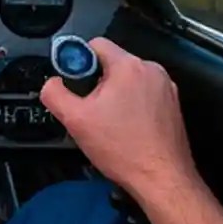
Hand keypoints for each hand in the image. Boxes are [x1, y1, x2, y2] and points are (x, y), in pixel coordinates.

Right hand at [40, 37, 197, 200]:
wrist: (162, 179)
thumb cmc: (125, 150)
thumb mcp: (75, 120)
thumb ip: (54, 93)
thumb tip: (51, 83)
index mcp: (129, 67)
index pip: (96, 44)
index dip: (78, 61)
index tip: (74, 82)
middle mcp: (152, 72)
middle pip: (112, 63)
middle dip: (97, 83)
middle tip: (91, 110)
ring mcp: (165, 88)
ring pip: (128, 81)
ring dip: (115, 96)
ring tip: (110, 123)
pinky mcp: (172, 105)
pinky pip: (143, 95)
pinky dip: (132, 107)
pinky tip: (126, 130)